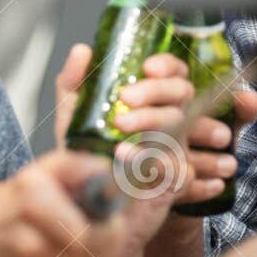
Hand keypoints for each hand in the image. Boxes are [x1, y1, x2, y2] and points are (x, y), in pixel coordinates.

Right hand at [0, 149, 157, 256]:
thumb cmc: (11, 202)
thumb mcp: (41, 171)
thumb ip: (80, 165)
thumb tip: (111, 173)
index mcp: (32, 205)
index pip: (94, 232)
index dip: (114, 223)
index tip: (111, 213)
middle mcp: (33, 245)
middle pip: (102, 254)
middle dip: (113, 238)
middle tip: (106, 224)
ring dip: (104, 254)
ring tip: (90, 236)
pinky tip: (75, 254)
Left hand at [51, 42, 256, 206]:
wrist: (88, 205)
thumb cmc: (87, 157)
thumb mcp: (74, 116)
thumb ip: (75, 83)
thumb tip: (83, 51)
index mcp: (152, 101)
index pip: (174, 72)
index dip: (167, 65)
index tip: (147, 67)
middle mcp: (169, 120)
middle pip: (182, 92)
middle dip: (156, 90)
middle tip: (127, 97)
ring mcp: (176, 148)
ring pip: (179, 124)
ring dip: (151, 119)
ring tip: (120, 124)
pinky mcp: (176, 180)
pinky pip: (174, 165)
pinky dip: (147, 156)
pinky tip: (123, 154)